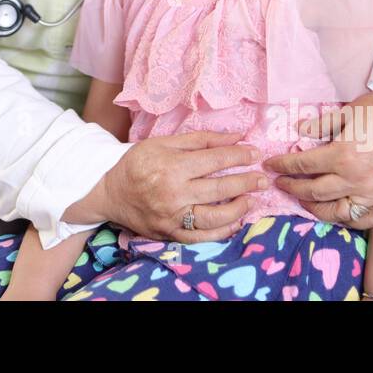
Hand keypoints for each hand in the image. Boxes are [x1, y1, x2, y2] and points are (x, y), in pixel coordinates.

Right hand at [91, 130, 267, 242]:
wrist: (110, 192)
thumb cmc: (137, 163)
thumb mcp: (163, 143)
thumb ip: (200, 140)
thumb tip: (235, 136)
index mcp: (171, 166)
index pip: (214, 160)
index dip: (238, 156)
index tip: (255, 153)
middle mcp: (173, 193)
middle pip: (220, 189)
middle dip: (246, 182)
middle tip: (263, 179)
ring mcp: (172, 217)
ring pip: (215, 217)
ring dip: (238, 208)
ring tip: (251, 199)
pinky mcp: (170, 234)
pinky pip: (202, 237)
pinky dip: (222, 232)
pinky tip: (235, 222)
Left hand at [260, 84, 372, 229]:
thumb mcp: (349, 111)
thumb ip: (322, 125)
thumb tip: (300, 130)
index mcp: (342, 155)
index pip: (302, 165)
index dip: (283, 166)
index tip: (271, 165)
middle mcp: (356, 180)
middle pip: (315, 191)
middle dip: (292, 187)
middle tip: (280, 183)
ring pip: (338, 212)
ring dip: (316, 209)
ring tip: (304, 201)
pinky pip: (369, 219)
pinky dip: (352, 221)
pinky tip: (340, 215)